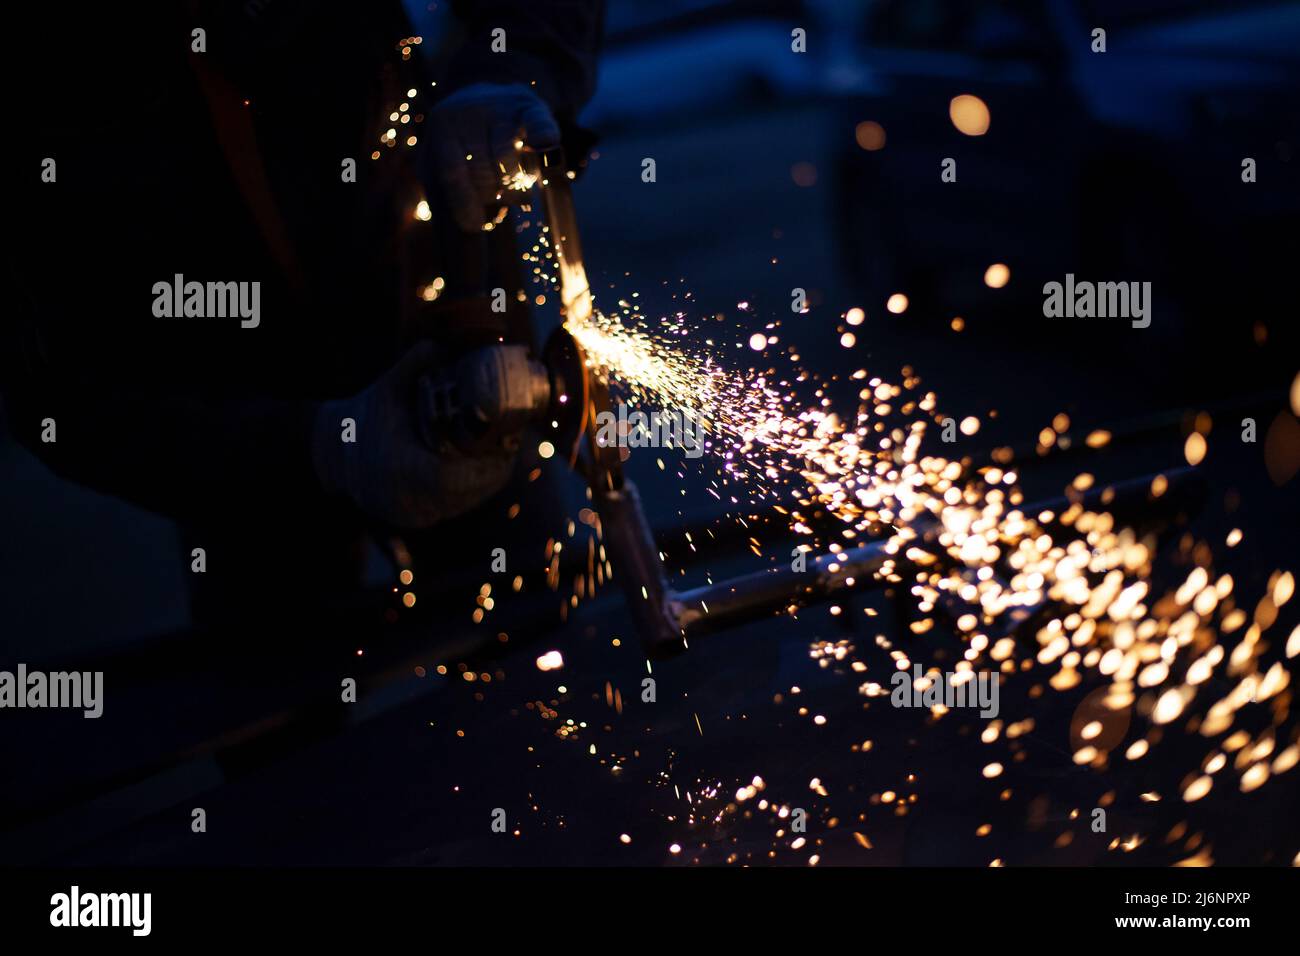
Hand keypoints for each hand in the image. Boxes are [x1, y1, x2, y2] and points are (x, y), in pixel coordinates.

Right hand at [312, 342, 514, 527]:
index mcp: (401, 468)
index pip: (454, 478)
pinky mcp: (416, 519)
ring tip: (501, 455)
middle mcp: (408, 499)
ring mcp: (412, 514)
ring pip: (465, 504)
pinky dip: (472, 491)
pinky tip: (481, 470)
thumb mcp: (386, 388)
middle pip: (469, 493)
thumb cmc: (363, 419)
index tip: (505, 446)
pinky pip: (455, 509)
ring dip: (487, 482)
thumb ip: (414, 364)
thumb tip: (443, 346)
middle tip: (510, 445)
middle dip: (495, 470)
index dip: (486, 466)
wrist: (334, 454)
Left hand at [431, 82, 560, 231]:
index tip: (475, 225)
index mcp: (443, 125)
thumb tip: (458, 221)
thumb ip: (441, 185)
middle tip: (500, 203)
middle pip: (481, 170)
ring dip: (514, 183)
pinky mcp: (531, 107)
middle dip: (491, 194)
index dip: (464, 202)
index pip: (453, 171)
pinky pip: (539, 126)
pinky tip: (543, 145)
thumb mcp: (440, 157)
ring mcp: (502, 106)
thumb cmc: (464, 139)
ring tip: (517, 189)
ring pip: (506, 159)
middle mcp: (469, 110)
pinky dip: (542, 138)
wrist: (488, 96)